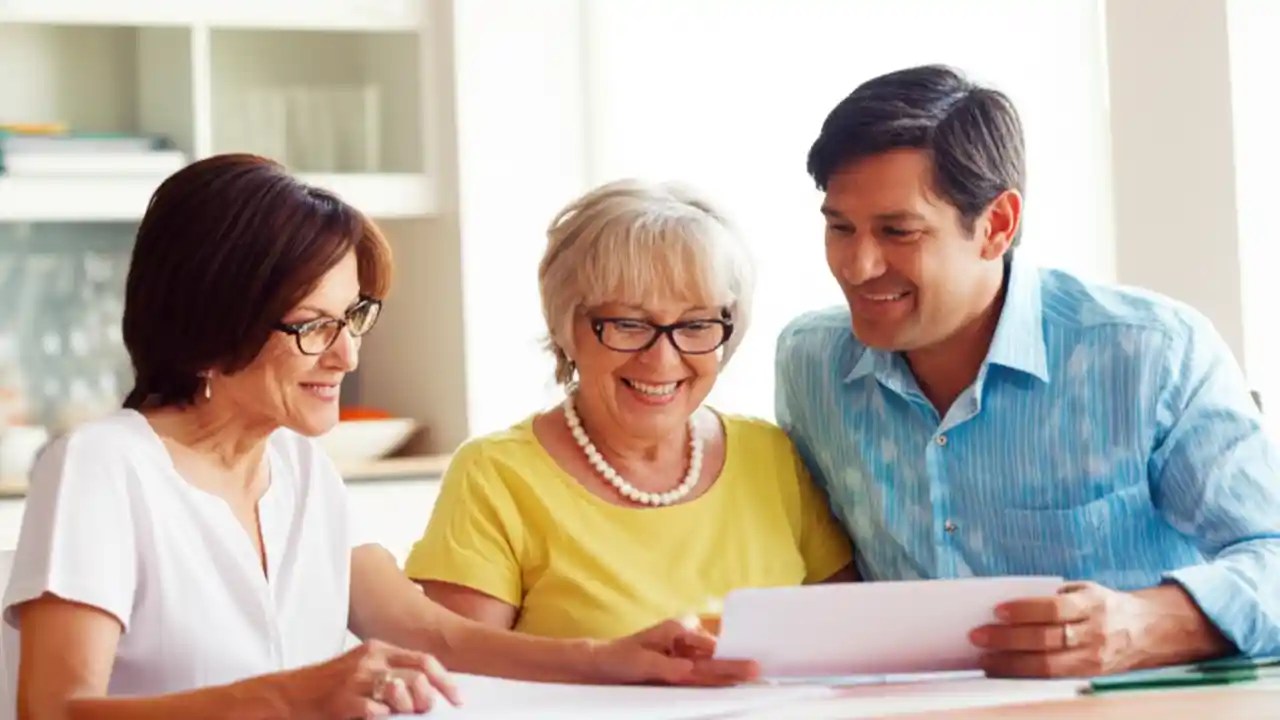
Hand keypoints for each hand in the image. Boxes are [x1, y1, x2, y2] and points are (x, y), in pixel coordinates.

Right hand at [281, 639, 460, 717]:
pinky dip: (384, 717)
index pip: (424, 660)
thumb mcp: (364, 669)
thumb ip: (392, 673)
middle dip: (429, 698)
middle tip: (427, 712)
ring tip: (404, 715)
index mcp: (379, 649)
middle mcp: (370, 660)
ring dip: (409, 708)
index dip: (445, 681)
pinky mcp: (342, 700)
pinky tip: (381, 718)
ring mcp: (355, 679)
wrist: (289, 696)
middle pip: (417, 676)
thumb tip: (427, 690)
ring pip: (400, 691)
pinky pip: (376, 710)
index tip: (457, 699)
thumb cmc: (329, 686)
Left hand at [584, 618, 759, 685]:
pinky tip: (736, 682)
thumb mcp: (640, 662)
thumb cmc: (621, 658)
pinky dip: (721, 677)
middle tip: (758, 667)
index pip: (708, 644)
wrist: (604, 664)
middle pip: (717, 652)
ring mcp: (688, 653)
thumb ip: (666, 666)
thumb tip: (689, 669)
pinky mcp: (685, 668)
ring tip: (756, 673)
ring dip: (733, 669)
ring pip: (715, 663)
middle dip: (737, 659)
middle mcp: (687, 637)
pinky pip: (707, 674)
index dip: (727, 654)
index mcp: (679, 628)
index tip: (748, 662)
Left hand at [970, 582, 1228, 677]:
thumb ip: (1055, 597)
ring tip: (984, 659)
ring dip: (1012, 664)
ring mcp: (1095, 659)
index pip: (1055, 608)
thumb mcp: (1086, 590)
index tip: (996, 610)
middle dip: (1008, 640)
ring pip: (1049, 667)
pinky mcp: (1092, 678)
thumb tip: (1008, 607)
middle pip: (1047, 640)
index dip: (1025, 610)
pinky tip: (1004, 673)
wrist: (1150, 631)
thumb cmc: (1105, 606)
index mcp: (1093, 604)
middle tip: (977, 636)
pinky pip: (1055, 681)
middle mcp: (1096, 634)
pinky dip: (1026, 678)